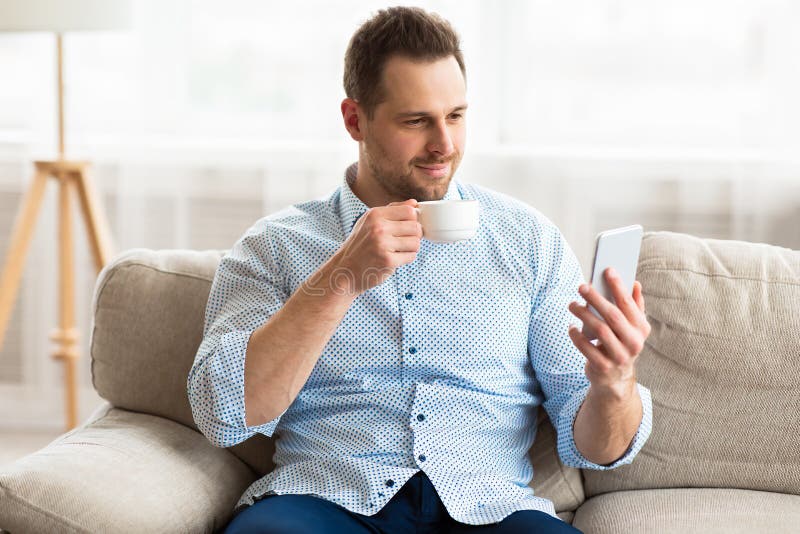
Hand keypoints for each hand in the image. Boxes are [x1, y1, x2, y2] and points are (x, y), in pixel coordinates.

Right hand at [330, 199, 421, 293]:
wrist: (345, 269)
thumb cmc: (360, 244)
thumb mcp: (370, 221)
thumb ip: (393, 210)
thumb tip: (414, 203)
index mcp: (375, 214)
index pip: (409, 211)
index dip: (413, 220)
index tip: (407, 227)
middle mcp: (378, 227)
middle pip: (415, 227)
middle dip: (414, 235)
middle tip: (404, 240)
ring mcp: (383, 244)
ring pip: (416, 242)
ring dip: (411, 248)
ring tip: (398, 250)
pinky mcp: (388, 261)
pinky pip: (411, 256)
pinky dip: (406, 258)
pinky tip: (395, 258)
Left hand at [567, 268, 650, 395]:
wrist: (615, 379)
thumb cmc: (621, 344)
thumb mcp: (632, 328)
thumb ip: (635, 306)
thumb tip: (635, 284)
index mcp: (641, 329)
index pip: (629, 304)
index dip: (618, 286)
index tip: (608, 270)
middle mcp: (634, 343)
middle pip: (613, 316)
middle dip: (596, 299)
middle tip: (582, 286)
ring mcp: (619, 356)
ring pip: (600, 330)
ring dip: (583, 314)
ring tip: (572, 305)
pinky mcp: (603, 367)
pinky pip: (586, 347)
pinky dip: (576, 336)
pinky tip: (571, 327)